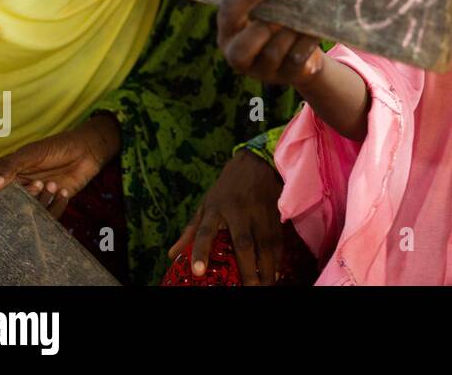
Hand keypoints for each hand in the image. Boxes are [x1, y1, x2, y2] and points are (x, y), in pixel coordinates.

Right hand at [0, 115, 120, 217]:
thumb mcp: (32, 153)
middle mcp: (21, 189)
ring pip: (29, 212)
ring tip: (52, 183)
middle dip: (22, 199)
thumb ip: (12, 166)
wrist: (88, 150)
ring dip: (42, 199)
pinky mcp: (53, 205)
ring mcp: (37, 198)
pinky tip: (63, 190)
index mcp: (10, 176)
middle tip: (36, 185)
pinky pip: (49, 215)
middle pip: (11, 205)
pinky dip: (57, 205)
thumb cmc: (57, 147)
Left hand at [168, 150, 285, 285]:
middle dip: (248, 268)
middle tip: (250, 288)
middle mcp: (238, 211)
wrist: (257, 162)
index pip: (204, 231)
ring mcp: (259, 212)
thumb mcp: (206, 204)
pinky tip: (277, 273)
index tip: (197, 271)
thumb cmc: (227, 188)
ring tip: (266, 285)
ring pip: (265, 243)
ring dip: (267, 267)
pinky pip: (278, 238)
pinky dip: (279, 257)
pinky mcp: (276, 213)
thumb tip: (171, 256)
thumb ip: (191, 231)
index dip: (200, 251)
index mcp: (216, 208)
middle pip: (243, 242)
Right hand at [218, 0, 325, 85]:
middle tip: (284, 14)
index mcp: (228, 30)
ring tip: (304, 18)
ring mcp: (260, 70)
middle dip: (267, 26)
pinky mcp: (284, 77)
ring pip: (272, 52)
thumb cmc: (279, 20)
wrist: (302, 52)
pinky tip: (315, 31)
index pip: (229, 11)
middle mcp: (236, 53)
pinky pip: (295, 59)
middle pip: (243, 44)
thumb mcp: (268, 9)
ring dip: (291, 32)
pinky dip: (307, 42)